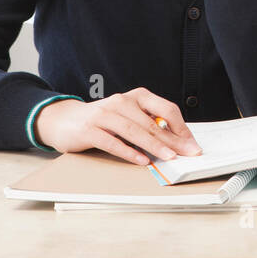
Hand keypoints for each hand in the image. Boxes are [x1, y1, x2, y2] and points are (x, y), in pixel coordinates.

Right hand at [34, 87, 202, 164]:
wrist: (64, 120)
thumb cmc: (103, 120)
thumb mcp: (128, 115)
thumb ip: (149, 123)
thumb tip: (177, 141)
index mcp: (136, 97)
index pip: (166, 109)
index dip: (181, 127)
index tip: (192, 143)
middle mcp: (122, 102)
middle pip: (152, 123)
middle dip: (173, 140)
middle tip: (188, 153)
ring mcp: (104, 115)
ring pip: (134, 131)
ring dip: (154, 145)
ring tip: (169, 157)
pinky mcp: (90, 129)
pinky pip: (113, 142)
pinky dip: (129, 152)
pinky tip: (142, 161)